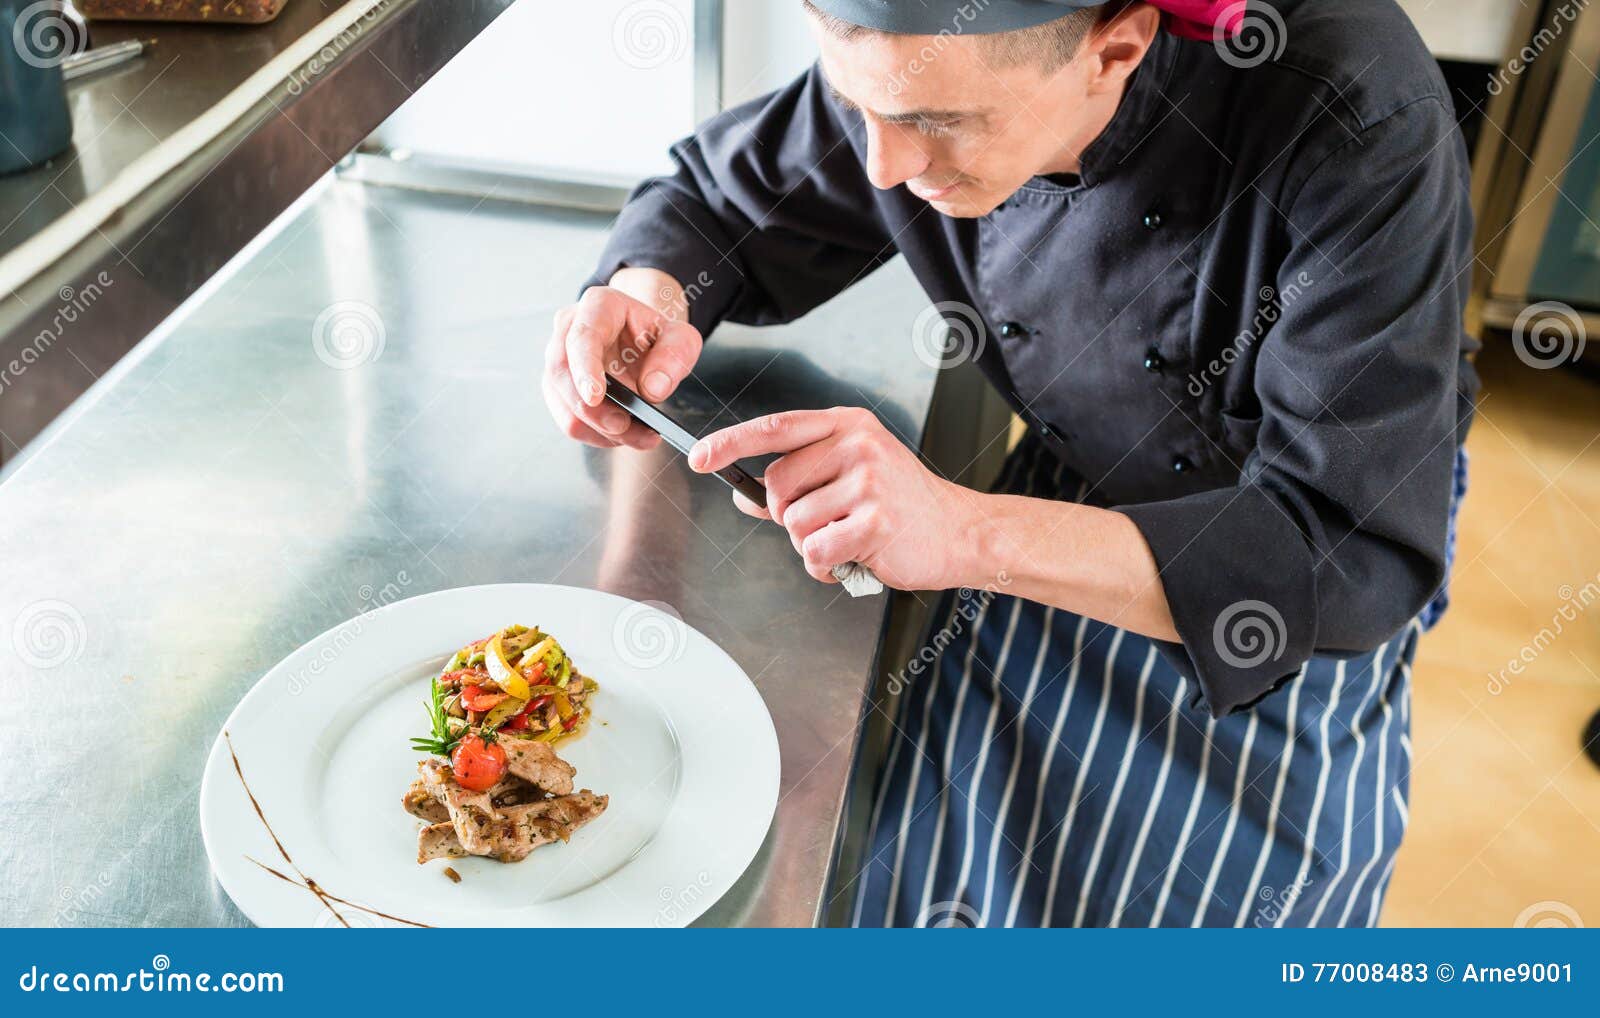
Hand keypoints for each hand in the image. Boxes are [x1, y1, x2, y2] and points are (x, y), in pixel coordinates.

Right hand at [542, 270, 702, 449]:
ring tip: (637, 436)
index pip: (582, 336)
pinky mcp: (560, 387)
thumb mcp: (681, 339)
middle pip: (561, 372)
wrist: (645, 341)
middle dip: (591, 408)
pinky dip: (596, 434)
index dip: (584, 367)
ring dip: (596, 428)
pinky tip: (624, 436)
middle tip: (623, 427)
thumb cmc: (658, 336)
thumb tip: (653, 389)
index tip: (595, 397)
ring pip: (562, 401)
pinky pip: (569, 418)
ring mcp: (560, 358)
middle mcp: (570, 328)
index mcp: (599, 306)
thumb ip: (674, 357)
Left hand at [689, 406, 975, 589]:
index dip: (730, 443)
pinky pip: (815, 553)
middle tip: (826, 522)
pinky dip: (825, 567)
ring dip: (810, 545)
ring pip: (793, 525)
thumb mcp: (850, 477)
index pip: (774, 428)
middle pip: (776, 486)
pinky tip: (852, 558)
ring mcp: (869, 481)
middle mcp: (858, 445)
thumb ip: (797, 482)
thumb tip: (742, 495)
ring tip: (847, 539)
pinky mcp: (876, 521)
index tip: (698, 458)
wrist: (960, 531)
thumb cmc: (902, 505)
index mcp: (847, 425)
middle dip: (788, 516)